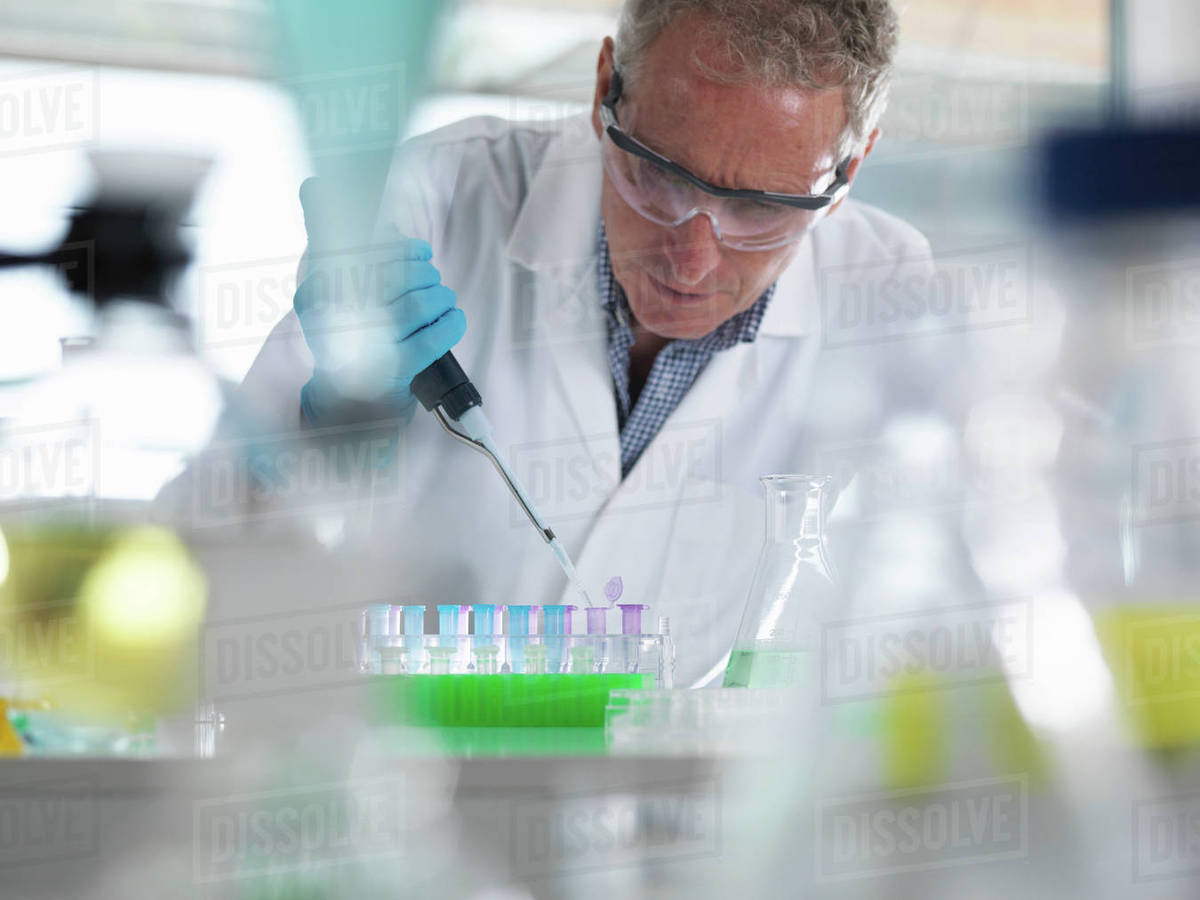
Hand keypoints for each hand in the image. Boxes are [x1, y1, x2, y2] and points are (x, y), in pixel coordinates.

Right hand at [294, 177, 466, 426]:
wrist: (346, 399)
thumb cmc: (345, 330)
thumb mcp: (327, 284)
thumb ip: (326, 236)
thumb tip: (319, 186)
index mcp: (315, 291)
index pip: (360, 250)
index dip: (399, 245)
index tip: (419, 250)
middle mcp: (334, 319)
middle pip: (394, 274)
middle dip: (424, 272)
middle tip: (431, 278)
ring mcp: (364, 347)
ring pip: (417, 303)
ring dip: (440, 296)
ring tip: (442, 299)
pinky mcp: (393, 371)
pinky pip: (434, 338)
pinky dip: (452, 322)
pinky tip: (454, 318)